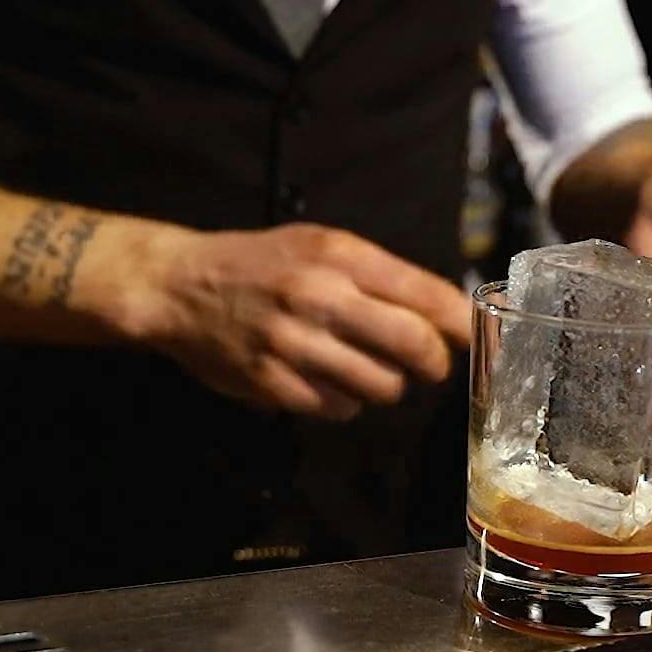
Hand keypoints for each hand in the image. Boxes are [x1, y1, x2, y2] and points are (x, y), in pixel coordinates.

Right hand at [123, 223, 470, 417]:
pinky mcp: (273, 383)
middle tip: (431, 365)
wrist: (180, 286)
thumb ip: (380, 275)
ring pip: (383, 385)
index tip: (471, 336)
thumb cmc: (262, 264)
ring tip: (370, 369)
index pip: (426, 295)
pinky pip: (340, 407)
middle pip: (415, 346)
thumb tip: (446, 311)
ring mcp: (295, 343)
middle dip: (434, 363)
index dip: (460, 323)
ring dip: (389, 385)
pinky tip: (329, 380)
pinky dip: (345, 401)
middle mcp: (320, 297)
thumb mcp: (320, 244)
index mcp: (339, 256)